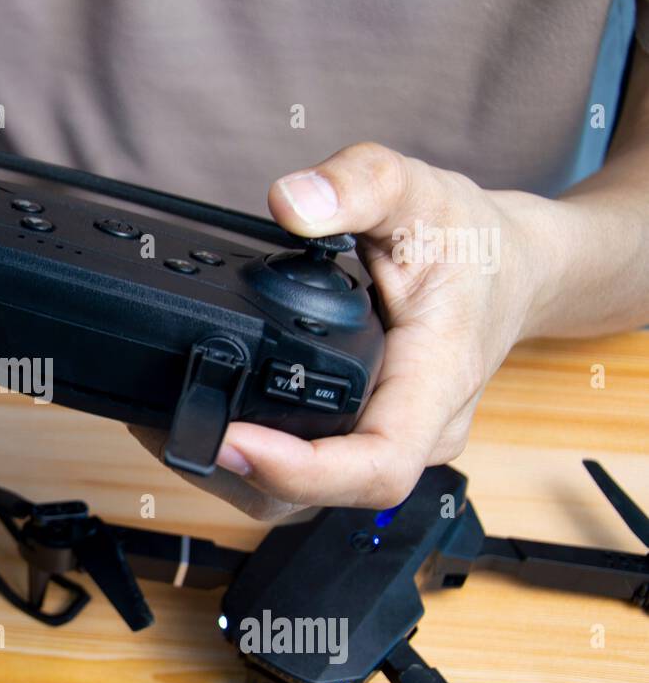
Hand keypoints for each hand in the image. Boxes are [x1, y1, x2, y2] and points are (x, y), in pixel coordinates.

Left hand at [134, 142, 550, 518]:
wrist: (512, 267)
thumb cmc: (474, 241)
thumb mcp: (421, 192)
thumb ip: (359, 185)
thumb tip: (292, 201)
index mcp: (438, 384)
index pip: (376, 467)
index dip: (299, 472)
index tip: (231, 441)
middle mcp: (418, 432)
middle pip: (324, 496)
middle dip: (241, 476)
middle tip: (171, 429)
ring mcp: (392, 442)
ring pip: (310, 497)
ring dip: (238, 476)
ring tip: (176, 428)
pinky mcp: (368, 440)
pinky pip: (310, 475)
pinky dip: (254, 461)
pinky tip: (211, 423)